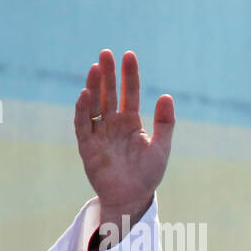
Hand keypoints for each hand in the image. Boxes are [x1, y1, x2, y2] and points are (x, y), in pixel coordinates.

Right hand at [74, 49, 174, 228]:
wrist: (132, 197)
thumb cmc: (147, 173)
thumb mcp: (161, 147)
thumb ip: (165, 123)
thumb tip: (167, 96)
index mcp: (131, 122)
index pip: (129, 93)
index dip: (129, 75)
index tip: (129, 55)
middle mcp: (113, 123)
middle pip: (108, 93)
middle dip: (108, 74)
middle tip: (106, 52)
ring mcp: (99, 132)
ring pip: (94, 104)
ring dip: (94, 86)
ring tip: (96, 67)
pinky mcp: (87, 145)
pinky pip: (83, 124)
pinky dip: (83, 109)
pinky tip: (86, 93)